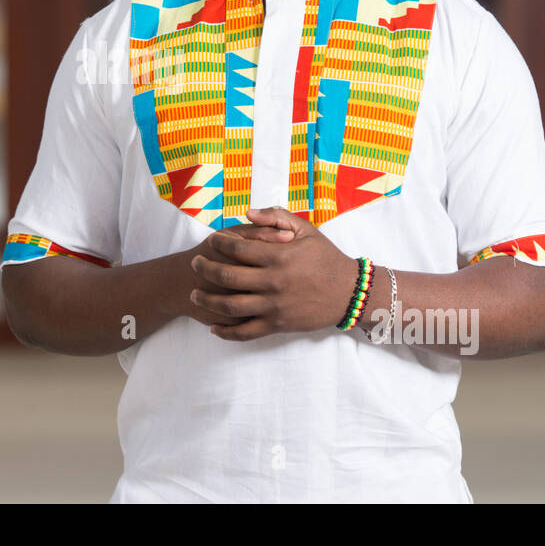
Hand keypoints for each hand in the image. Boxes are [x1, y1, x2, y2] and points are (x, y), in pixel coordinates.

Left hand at [191, 206, 356, 340]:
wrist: (349, 292)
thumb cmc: (325, 257)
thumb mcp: (306, 229)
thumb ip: (276, 217)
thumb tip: (247, 213)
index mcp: (279, 256)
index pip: (238, 248)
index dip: (219, 243)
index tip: (211, 240)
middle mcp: (273, 282)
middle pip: (227, 276)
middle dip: (205, 268)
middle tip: (195, 263)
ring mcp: (274, 306)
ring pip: (230, 306)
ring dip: (207, 300)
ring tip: (195, 293)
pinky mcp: (278, 325)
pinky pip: (246, 332)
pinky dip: (226, 332)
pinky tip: (213, 326)